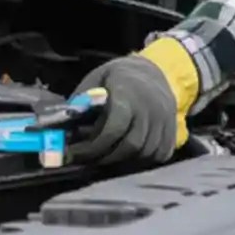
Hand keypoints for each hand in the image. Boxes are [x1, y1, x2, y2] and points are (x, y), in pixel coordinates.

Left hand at [67, 54, 181, 164]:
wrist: (155, 72)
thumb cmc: (118, 78)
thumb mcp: (95, 80)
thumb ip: (81, 102)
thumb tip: (60, 128)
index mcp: (129, 92)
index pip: (114, 128)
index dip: (94, 146)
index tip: (75, 153)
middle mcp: (151, 108)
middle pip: (130, 146)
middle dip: (105, 158)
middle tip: (86, 161)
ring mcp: (166, 121)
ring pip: (144, 154)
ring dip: (122, 162)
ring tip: (103, 159)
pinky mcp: (173, 133)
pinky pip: (158, 156)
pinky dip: (141, 161)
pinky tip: (125, 156)